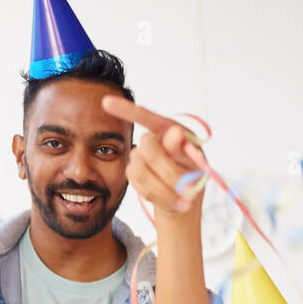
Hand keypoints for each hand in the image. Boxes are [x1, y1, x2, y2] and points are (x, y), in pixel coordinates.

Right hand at [100, 95, 203, 214]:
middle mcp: (150, 140)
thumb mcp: (196, 160)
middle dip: (169, 172)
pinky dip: (160, 198)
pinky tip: (175, 201)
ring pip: (141, 172)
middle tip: (190, 190)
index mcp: (168, 129)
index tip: (106, 101)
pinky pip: (141, 187)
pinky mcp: (133, 174)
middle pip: (148, 149)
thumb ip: (183, 149)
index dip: (126, 109)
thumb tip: (175, 132)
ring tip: (186, 201)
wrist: (187, 192)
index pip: (145, 117)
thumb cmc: (195, 170)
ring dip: (165, 190)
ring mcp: (138, 156)